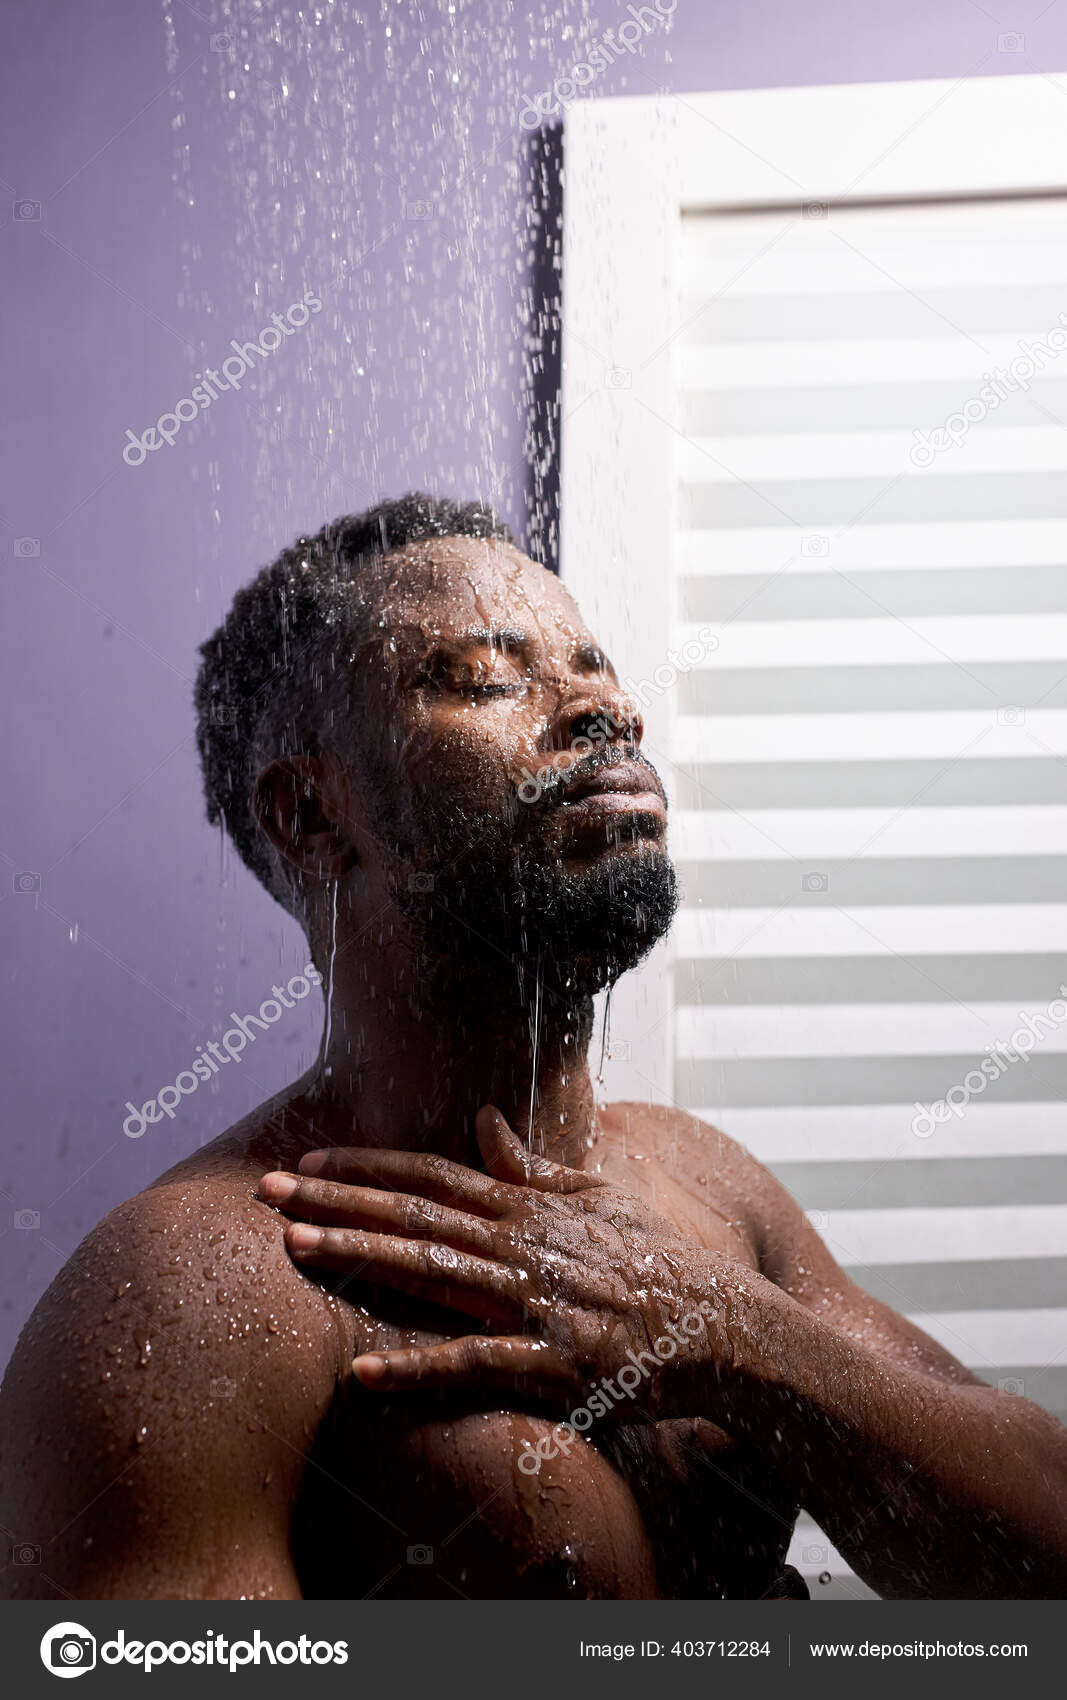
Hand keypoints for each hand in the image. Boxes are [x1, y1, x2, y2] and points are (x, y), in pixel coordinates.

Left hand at [258, 1107, 768, 1423]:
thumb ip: (536, 1164)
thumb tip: (482, 1118)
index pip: (433, 1177)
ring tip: (293, 1249)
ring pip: (434, 1272)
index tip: (306, 1160)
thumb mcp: (602, 1198)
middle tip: (264, 1191)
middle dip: (336, 1201)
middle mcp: (527, 1245)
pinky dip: (418, 1366)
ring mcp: (539, 1302)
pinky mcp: (557, 1362)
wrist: (729, 1328)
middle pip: (415, 1216)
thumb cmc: (664, 1265)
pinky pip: (476, 1364)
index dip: (366, 1167)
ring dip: (359, 1258)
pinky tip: (362, 1371)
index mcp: (533, 1208)